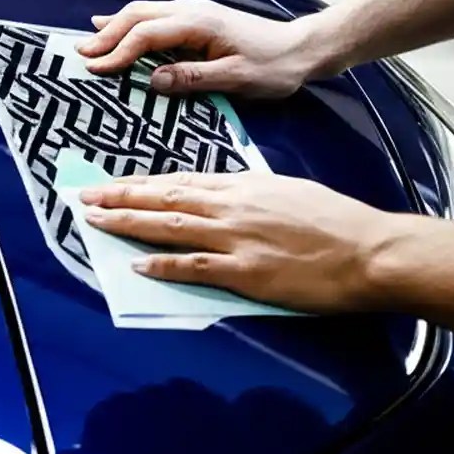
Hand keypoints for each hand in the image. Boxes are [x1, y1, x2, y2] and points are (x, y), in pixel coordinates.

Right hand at [76, 0, 347, 97]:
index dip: (118, 53)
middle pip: (137, 17)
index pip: (146, 35)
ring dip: (114, 28)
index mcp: (198, 24)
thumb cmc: (274, 67)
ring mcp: (194, 12)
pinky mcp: (197, 20)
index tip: (96, 71)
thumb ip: (193, 78)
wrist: (303, 48)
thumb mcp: (236, 78)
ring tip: (88, 45)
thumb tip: (153, 80)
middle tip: (80, 57)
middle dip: (106, 36)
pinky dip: (130, 24)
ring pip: (143, 14)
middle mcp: (192, 11)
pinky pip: (155, 18)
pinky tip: (113, 26)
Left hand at [78, 171, 407, 312]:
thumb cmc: (335, 222)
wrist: (367, 249)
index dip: (142, 184)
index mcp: (243, 186)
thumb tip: (223, 195)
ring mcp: (236, 239)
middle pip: (165, 198)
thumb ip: (251, 193)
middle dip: (121, 197)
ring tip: (96, 221)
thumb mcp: (288, 191)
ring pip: (170, 226)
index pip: (181, 181)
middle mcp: (233, 207)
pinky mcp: (245, 271)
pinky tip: (137, 264)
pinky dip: (162, 265)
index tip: (114, 184)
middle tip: (86, 197)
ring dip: (129, 223)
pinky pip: (194, 266)